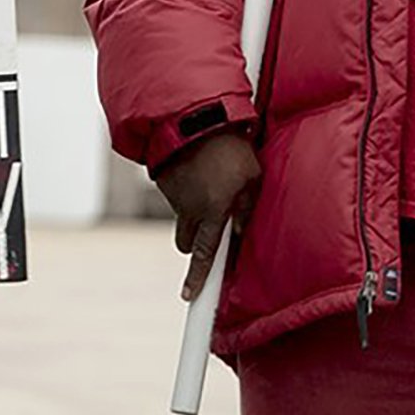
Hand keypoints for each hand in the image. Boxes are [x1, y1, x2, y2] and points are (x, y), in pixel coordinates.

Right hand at [154, 127, 262, 301]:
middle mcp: (188, 209)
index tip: (189, 296)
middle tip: (212, 224)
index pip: (205, 254)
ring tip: (211, 185)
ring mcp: (173, 197)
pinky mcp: (162, 182)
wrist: (194, 117)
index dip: (198, 278)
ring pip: (182, 218)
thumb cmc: (230, 147)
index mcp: (212, 211)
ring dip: (193, 212)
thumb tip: (241, 230)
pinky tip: (199, 171)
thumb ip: (247, 207)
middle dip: (196, 241)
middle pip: (187, 242)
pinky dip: (186, 191)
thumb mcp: (252, 176)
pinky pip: (176, 196)